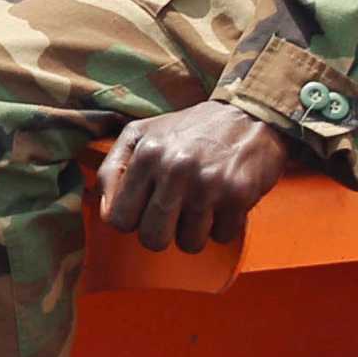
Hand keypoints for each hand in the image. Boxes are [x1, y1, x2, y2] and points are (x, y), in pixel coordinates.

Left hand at [92, 101, 291, 253]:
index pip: (119, 219)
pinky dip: (224, 226)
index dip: (131, 221)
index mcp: (146, 155)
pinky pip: (222, 237)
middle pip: (152, 238)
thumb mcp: (140, 134)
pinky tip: (223, 204)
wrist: (251, 113)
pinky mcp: (239, 195)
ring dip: (195, 231)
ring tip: (200, 206)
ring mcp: (208, 184)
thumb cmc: (189, 129)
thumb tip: (106, 210)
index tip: (144, 209)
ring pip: (189, 243)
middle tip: (174, 215)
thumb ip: (112, 170)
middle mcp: (175, 169)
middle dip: (162, 233)